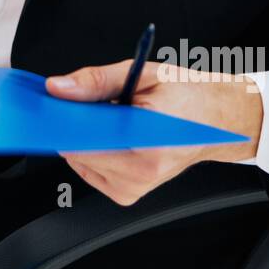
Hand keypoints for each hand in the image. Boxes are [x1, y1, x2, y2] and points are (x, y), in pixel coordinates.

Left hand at [45, 60, 264, 205]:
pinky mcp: (129, 194)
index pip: (83, 138)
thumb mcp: (142, 74)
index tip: (50, 104)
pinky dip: (92, 152)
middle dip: (72, 125)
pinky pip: (91, 172)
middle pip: (78, 151)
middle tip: (82, 101)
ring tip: (109, 117)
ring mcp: (135, 188)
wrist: (218, 120)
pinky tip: (111, 135)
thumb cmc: (188, 95)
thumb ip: (96, 81)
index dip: (61, 119)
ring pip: (80, 162)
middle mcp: (141, 173)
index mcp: (147, 143)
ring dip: (83, 138)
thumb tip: (59, 88)